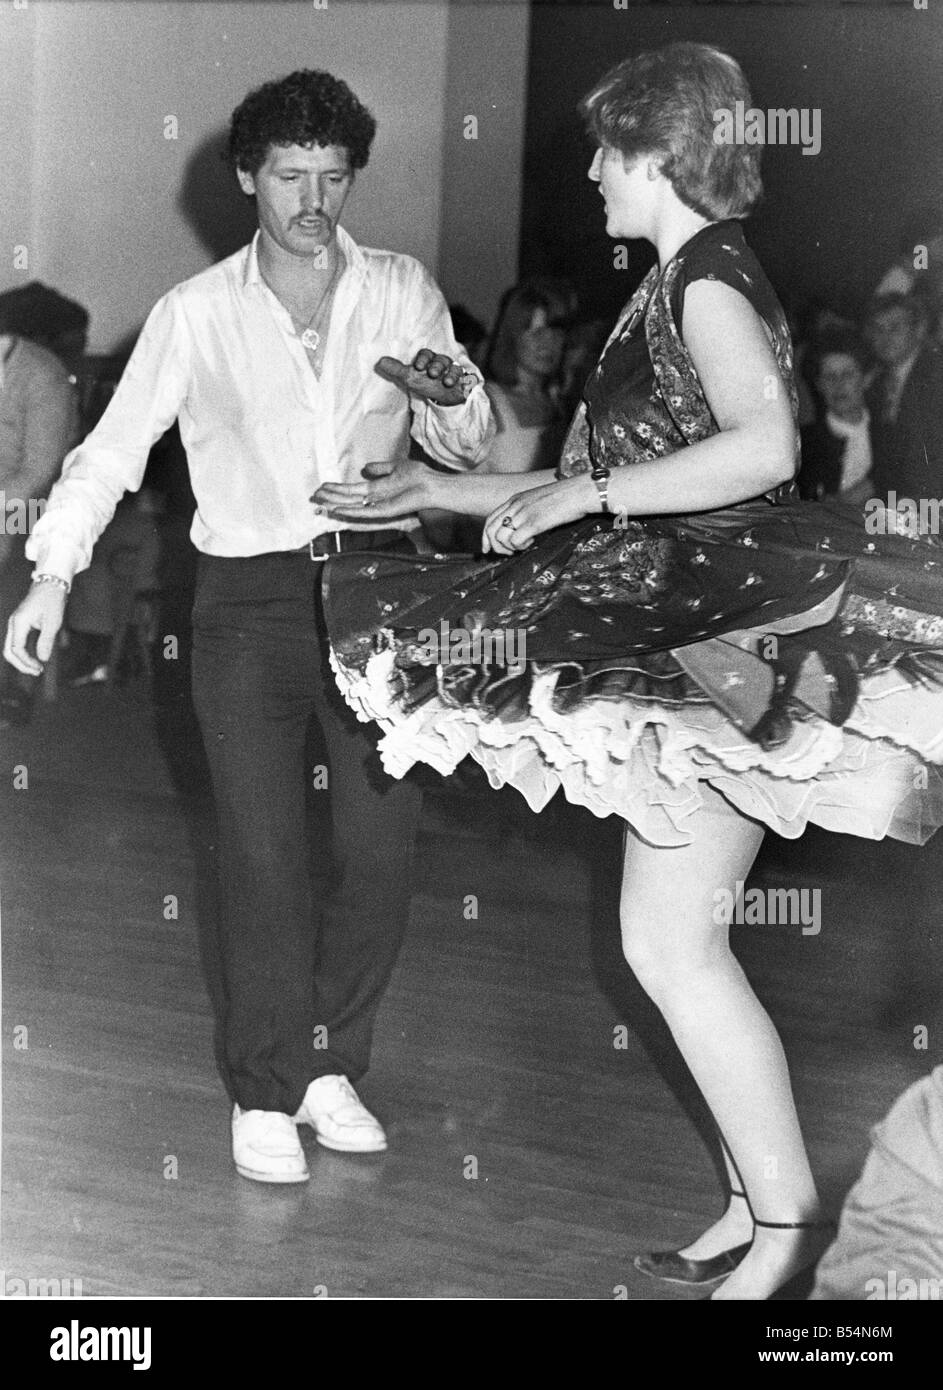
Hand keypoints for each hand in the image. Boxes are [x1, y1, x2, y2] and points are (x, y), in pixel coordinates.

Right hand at [4, 583, 67, 675]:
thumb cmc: (52, 600)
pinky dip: (23, 653)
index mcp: (19, 623)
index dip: (27, 662)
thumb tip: (43, 659)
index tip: (40, 668)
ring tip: (37, 668)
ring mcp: (15, 624)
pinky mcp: (20, 624)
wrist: (50, 584)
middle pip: (9, 651)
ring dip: (21, 660)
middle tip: (37, 672)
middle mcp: (14, 624)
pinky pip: (16, 643)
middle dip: (21, 665)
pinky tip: (34, 659)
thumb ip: (46, 640)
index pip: (16, 649)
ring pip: (11, 648)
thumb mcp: (53, 622)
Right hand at [312, 455, 435, 520]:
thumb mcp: (394, 467)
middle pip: (347, 500)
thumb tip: (365, 468)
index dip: (336, 489)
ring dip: (336, 504)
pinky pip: (364, 512)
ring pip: (352, 506)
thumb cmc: (417, 476)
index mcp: (375, 489)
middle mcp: (374, 499)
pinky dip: (351, 511)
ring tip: (320, 502)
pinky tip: (338, 510)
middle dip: (330, 498)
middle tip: (313, 496)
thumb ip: (379, 469)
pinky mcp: (385, 510)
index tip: (322, 486)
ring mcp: (378, 506)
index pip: (351, 491)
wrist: (432, 484)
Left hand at [376, 349, 472, 406]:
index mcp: (429, 360)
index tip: (418, 367)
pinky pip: (468, 378)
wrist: (446, 399)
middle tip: (433, 374)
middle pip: (441, 359)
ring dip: (451, 374)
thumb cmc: (427, 385)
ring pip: (454, 368)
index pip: (426, 354)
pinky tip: (461, 385)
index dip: (423, 359)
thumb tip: (379, 361)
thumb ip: (397, 370)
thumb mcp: (411, 378)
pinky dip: (465, 381)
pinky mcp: (466, 381)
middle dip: (437, 366)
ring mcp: (455, 372)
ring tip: (447, 382)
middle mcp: (443, 364)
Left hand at [482, 476, 598, 553]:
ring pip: (499, 537)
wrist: (581, 491)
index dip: (486, 536)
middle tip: (508, 553)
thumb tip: (523, 528)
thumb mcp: (540, 500)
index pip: (490, 519)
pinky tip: (532, 542)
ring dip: (509, 547)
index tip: (488, 549)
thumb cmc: (567, 497)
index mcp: (516, 499)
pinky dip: (520, 546)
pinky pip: (514, 540)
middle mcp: (516, 505)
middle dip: (495, 546)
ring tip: (523, 546)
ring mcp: (524, 513)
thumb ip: (528, 511)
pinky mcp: (534, 522)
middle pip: (490, 529)